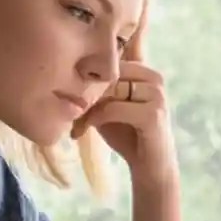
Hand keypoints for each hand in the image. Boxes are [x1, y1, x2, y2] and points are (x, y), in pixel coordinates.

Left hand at [70, 16, 178, 188]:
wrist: (149, 167)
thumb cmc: (126, 133)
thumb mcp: (107, 103)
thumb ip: (96, 86)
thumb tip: (64, 67)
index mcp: (144, 69)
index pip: (112, 53)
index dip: (87, 69)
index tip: (71, 87)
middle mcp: (154, 77)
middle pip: (108, 71)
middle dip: (84, 90)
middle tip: (67, 111)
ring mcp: (156, 94)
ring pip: (109, 88)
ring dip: (87, 106)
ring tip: (75, 122)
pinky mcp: (153, 114)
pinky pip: (113, 108)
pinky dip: (94, 119)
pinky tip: (82, 130)